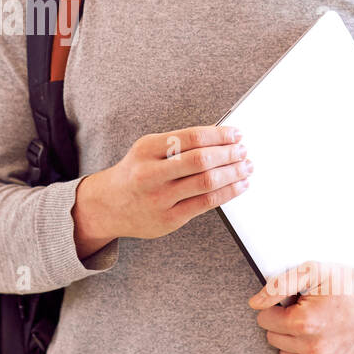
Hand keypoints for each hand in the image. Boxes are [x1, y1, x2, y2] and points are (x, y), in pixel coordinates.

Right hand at [72, 124, 252, 256]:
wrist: (108, 206)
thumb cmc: (135, 174)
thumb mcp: (147, 151)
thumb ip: (178, 144)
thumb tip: (221, 138)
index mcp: (146, 149)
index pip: (191, 137)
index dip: (219, 135)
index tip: (236, 134)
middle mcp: (150, 173)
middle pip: (201, 159)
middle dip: (229, 154)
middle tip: (244, 150)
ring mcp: (160, 198)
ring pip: (206, 182)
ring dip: (233, 173)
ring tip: (246, 167)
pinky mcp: (169, 218)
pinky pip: (206, 203)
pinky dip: (228, 192)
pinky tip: (239, 186)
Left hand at [247, 261, 353, 353]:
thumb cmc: (349, 286)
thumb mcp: (313, 271)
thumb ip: (279, 285)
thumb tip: (255, 303)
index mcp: (304, 323)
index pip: (264, 319)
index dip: (277, 306)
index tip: (296, 301)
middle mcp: (313, 348)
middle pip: (272, 337)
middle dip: (284, 323)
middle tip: (307, 311)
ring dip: (293, 341)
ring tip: (315, 325)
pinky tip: (318, 341)